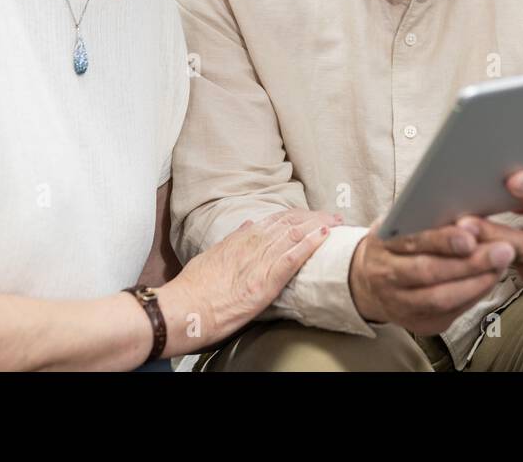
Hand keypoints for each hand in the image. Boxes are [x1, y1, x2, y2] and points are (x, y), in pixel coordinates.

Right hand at [160, 208, 337, 350]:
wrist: (185, 308)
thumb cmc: (194, 288)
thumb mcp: (213, 255)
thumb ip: (233, 240)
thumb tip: (248, 225)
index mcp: (242, 239)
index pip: (277, 220)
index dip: (298, 215)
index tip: (313, 214)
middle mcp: (253, 245)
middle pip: (291, 224)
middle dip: (315, 218)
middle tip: (335, 217)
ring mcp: (260, 262)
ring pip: (295, 235)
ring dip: (320, 226)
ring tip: (337, 223)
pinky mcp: (265, 281)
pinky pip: (293, 258)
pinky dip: (311, 244)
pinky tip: (324, 236)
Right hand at [348, 223, 515, 334]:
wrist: (368, 280)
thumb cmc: (396, 243)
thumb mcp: (401, 222)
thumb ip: (426, 218)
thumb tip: (468, 213)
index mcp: (380, 243)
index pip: (412, 241)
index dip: (442, 240)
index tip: (471, 236)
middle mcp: (385, 276)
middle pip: (428, 272)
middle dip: (469, 263)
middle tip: (503, 250)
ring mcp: (398, 304)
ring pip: (439, 298)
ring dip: (475, 283)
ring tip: (500, 266)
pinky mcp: (416, 324)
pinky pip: (448, 313)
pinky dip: (472, 296)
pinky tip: (489, 280)